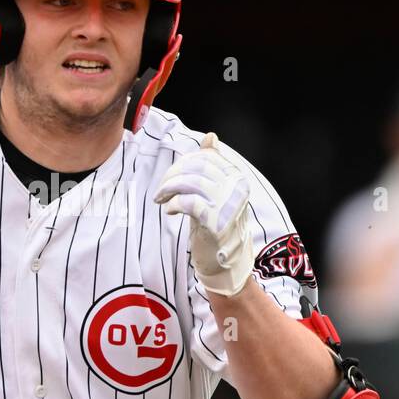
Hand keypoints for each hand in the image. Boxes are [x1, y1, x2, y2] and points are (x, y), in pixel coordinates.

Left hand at [154, 132, 254, 296]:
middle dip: (172, 176)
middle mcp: (237, 189)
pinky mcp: (217, 223)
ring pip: (191, 183)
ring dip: (169, 189)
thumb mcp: (215, 191)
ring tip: (162, 199)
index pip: (206, 158)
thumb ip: (213, 164)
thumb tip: (210, 136)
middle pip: (197, 168)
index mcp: (237, 178)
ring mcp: (229, 206)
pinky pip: (189, 203)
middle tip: (160, 190)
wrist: (224, 262)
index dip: (183, 164)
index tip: (170, 177)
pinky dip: (174, 204)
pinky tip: (170, 210)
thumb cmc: (215, 223)